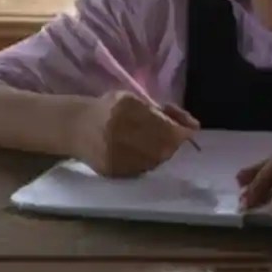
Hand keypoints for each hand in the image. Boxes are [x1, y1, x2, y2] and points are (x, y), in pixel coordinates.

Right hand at [69, 90, 198, 177]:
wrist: (75, 126)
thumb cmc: (110, 108)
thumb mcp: (134, 99)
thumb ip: (164, 110)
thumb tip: (195, 126)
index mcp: (127, 109)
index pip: (167, 126)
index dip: (182, 130)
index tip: (190, 129)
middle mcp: (120, 133)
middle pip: (164, 146)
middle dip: (174, 141)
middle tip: (173, 135)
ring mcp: (115, 155)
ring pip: (156, 160)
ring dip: (164, 151)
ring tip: (155, 141)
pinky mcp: (112, 171)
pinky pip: (142, 169)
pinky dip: (150, 161)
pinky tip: (145, 152)